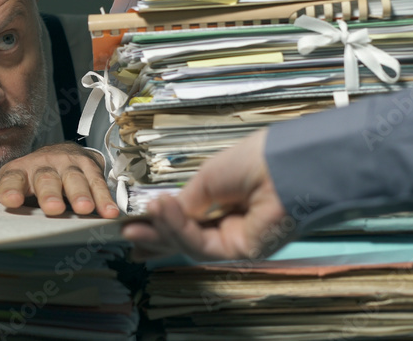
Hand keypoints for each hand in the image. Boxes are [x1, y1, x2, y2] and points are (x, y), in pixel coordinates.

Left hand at [0, 143, 119, 218]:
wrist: (63, 152)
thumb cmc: (35, 174)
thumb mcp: (16, 181)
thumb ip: (1, 192)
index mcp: (21, 170)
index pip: (13, 179)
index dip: (10, 189)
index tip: (10, 201)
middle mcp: (44, 164)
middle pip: (46, 178)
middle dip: (50, 193)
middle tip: (53, 208)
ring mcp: (68, 164)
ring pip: (74, 178)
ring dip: (80, 194)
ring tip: (83, 209)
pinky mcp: (89, 166)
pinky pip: (98, 182)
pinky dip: (104, 198)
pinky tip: (109, 212)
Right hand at [121, 129, 289, 260]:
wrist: (285, 165)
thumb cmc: (253, 161)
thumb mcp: (206, 178)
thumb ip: (185, 202)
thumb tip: (166, 214)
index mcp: (224, 204)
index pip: (188, 221)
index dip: (162, 224)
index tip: (135, 223)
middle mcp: (230, 225)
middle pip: (186, 238)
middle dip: (155, 237)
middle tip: (127, 234)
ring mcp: (236, 240)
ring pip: (190, 243)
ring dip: (163, 230)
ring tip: (140, 218)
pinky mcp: (242, 251)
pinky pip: (202, 244)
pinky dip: (179, 229)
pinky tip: (162, 210)